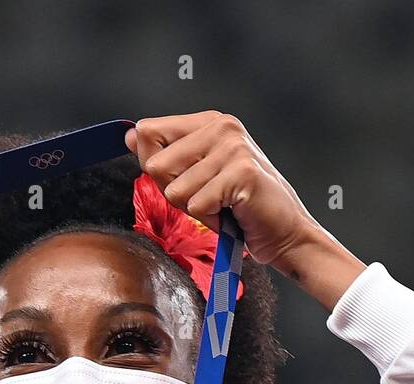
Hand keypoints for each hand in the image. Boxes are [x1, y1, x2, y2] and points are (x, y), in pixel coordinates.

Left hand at [126, 111, 362, 308]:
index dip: (153, 165)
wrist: (283, 232)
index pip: (148, 131)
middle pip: (155, 164)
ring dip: (195, 209)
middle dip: (173, 192)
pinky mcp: (242, 172)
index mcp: (209, 121)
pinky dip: (210, 218)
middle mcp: (222, 126)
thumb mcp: (196, 177)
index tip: (180, 179)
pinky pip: (196, 204)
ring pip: (175, 190)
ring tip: (222, 205)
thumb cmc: (238, 208)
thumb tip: (131, 136)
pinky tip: (232, 212)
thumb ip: (165, 155)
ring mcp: (234, 147)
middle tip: (206, 197)